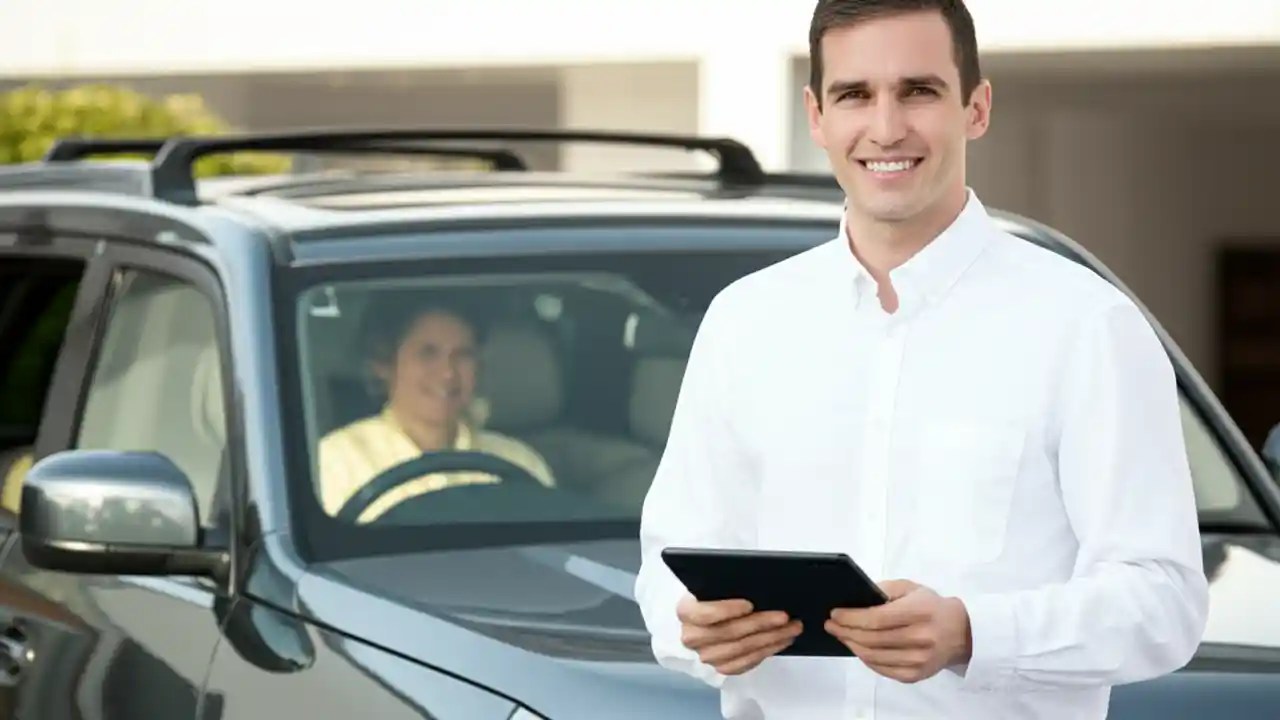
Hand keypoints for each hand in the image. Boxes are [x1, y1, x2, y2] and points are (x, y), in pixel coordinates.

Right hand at [677, 594, 802, 675]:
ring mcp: (706, 655)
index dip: (727, 610)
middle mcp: (691, 637)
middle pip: (728, 633)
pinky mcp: (721, 667)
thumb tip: (759, 585)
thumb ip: (728, 585)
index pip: (704, 613)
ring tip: (791, 628)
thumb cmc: (717, 594)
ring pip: (742, 649)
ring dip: (770, 639)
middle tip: (784, 616)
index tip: (750, 604)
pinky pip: (747, 663)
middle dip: (760, 624)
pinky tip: (782, 640)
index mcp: (686, 611)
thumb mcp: (717, 584)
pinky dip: (767, 651)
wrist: (711, 612)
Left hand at [824, 580, 971, 683]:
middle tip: (831, 625)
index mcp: (919, 613)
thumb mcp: (911, 588)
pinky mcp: (916, 675)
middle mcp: (920, 638)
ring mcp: (919, 660)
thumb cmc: (932, 607)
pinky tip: (858, 648)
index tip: (835, 614)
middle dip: (845, 631)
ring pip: (874, 656)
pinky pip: (882, 670)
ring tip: (841, 636)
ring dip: (852, 646)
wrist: (962, 633)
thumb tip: (856, 598)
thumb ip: (884, 590)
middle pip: (872, 639)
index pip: (876, 619)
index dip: (851, 618)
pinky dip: (866, 659)